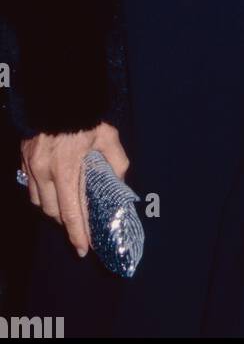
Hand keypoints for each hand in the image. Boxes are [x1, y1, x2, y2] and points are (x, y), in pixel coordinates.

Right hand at [20, 122, 129, 256]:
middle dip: (67, 224)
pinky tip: (56, 192)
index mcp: (66, 168)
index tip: (83, 249)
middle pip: (53, 212)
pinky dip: (43, 195)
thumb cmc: (85, 115)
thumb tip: (120, 185)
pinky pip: (31, 188)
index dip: (77, 233)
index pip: (70, 212)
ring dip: (54, 210)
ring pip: (40, 203)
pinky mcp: (23, 160)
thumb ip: (116, 162)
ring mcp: (30, 166)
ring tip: (69, 211)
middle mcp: (44, 171)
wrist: (58, 94)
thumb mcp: (108, 136)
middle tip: (81, 230)